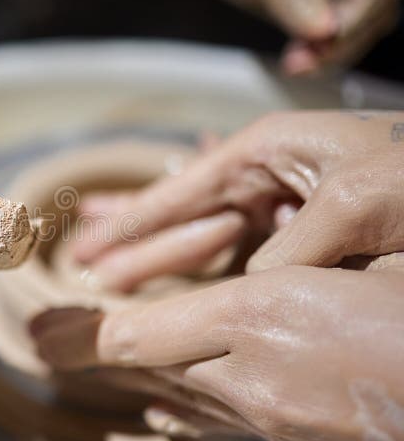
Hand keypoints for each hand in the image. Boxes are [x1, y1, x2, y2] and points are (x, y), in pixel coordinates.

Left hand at [30, 263, 403, 440]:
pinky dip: (188, 413)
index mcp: (264, 318)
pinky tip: (165, 413)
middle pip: (151, 369)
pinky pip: (226, 427)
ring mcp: (281, 423)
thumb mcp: (341, 274)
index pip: (142, 335)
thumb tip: (212, 310)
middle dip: (93, 356)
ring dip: (136, 379)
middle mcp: (258, 380)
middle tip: (45, 346)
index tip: (43, 336)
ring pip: (184, 396)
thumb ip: (265, 292)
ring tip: (88, 366)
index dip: (86, 336)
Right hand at [74, 110, 403, 291]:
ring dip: (158, 255)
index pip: (182, 191)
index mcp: (267, 149)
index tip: (90, 251)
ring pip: (205, 236)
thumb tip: (250, 290)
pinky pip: (240, 250)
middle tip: (83, 267)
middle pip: (182, 215)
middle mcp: (267, 174)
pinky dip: (203, 265)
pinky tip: (173, 272)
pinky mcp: (304, 232)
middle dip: (133, 241)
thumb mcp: (355, 206)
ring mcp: (284, 204)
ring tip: (108, 272)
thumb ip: (288, 251)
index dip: (134, 224)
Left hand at [171, 0, 403, 73]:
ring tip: (296, 65)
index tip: (326, 40)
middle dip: (348, 36)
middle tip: (304, 64)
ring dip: (336, 48)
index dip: (363, 8)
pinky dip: (322, 49)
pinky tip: (297, 60)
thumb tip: (321, 29)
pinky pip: (339, 28)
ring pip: (366, 18)